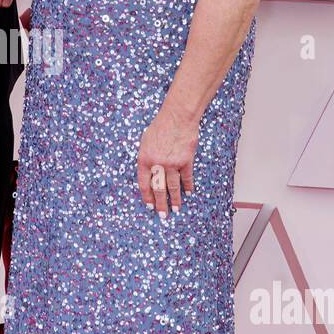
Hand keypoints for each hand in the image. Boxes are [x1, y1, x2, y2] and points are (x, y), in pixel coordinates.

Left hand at [137, 102, 198, 217]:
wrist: (177, 118)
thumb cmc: (160, 126)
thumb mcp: (145, 141)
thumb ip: (146, 157)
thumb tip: (149, 170)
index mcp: (145, 160)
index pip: (144, 184)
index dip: (147, 196)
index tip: (149, 205)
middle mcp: (158, 165)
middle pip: (158, 189)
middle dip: (160, 204)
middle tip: (162, 216)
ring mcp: (172, 164)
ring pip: (173, 187)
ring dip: (175, 200)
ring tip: (176, 210)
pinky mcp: (186, 161)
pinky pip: (187, 178)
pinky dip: (188, 186)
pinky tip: (189, 193)